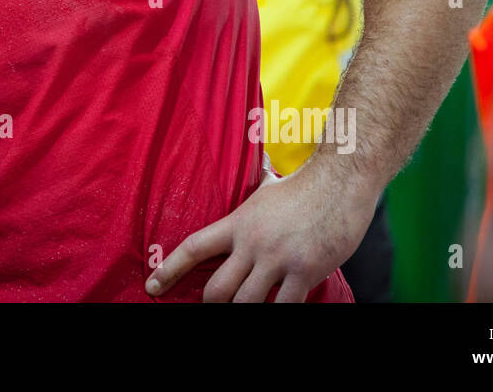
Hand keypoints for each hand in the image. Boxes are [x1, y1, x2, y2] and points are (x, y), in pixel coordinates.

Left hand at [145, 159, 377, 301]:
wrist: (339, 180)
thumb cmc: (304, 185)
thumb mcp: (265, 192)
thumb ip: (249, 206)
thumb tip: (245, 189)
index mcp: (238, 222)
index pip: (193, 247)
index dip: (169, 270)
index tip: (153, 286)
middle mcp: (252, 243)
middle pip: (217, 289)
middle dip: (212, 305)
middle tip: (213, 307)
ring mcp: (278, 259)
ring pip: (246, 304)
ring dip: (244, 311)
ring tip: (248, 307)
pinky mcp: (304, 271)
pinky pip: (284, 307)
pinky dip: (279, 311)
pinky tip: (279, 308)